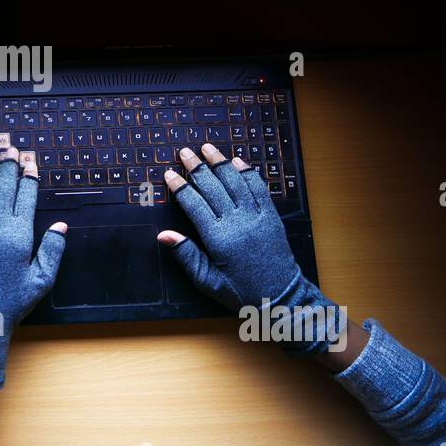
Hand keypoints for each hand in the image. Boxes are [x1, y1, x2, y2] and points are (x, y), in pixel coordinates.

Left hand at [0, 147, 67, 395]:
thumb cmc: (13, 301)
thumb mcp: (42, 279)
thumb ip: (52, 250)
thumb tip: (61, 226)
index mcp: (20, 235)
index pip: (26, 196)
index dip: (28, 176)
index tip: (30, 161)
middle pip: (4, 188)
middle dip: (8, 166)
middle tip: (10, 148)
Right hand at [158, 144, 336, 354]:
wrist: (282, 297)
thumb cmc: (241, 293)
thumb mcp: (208, 281)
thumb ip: (186, 255)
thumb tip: (164, 235)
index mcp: (218, 239)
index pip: (194, 204)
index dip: (180, 187)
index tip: (170, 174)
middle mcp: (237, 222)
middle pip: (213, 187)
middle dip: (197, 167)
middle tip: (185, 152)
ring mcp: (257, 217)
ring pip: (236, 182)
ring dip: (220, 162)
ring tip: (208, 148)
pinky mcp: (272, 217)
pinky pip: (259, 188)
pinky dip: (247, 172)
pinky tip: (237, 161)